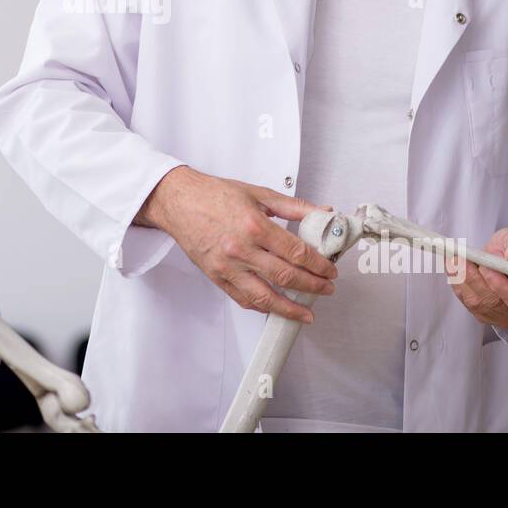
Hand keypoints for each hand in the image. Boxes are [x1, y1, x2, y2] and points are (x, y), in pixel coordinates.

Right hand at [135, 166, 338, 323]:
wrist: (179, 201)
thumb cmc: (214, 195)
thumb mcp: (258, 194)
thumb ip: (294, 207)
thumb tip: (322, 212)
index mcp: (254, 225)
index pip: (296, 252)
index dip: (318, 264)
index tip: (329, 270)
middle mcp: (241, 249)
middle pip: (285, 276)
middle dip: (312, 286)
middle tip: (326, 289)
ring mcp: (227, 266)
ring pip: (264, 297)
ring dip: (290, 308)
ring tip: (306, 313)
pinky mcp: (216, 277)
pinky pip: (243, 299)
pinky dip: (262, 307)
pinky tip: (275, 308)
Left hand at [446, 227, 507, 329]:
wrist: (505, 256)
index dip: (499, 284)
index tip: (485, 266)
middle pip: (495, 302)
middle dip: (475, 279)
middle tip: (462, 258)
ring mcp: (504, 317)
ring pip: (478, 303)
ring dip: (463, 280)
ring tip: (455, 259)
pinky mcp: (485, 315)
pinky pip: (468, 303)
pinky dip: (458, 285)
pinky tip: (454, 269)